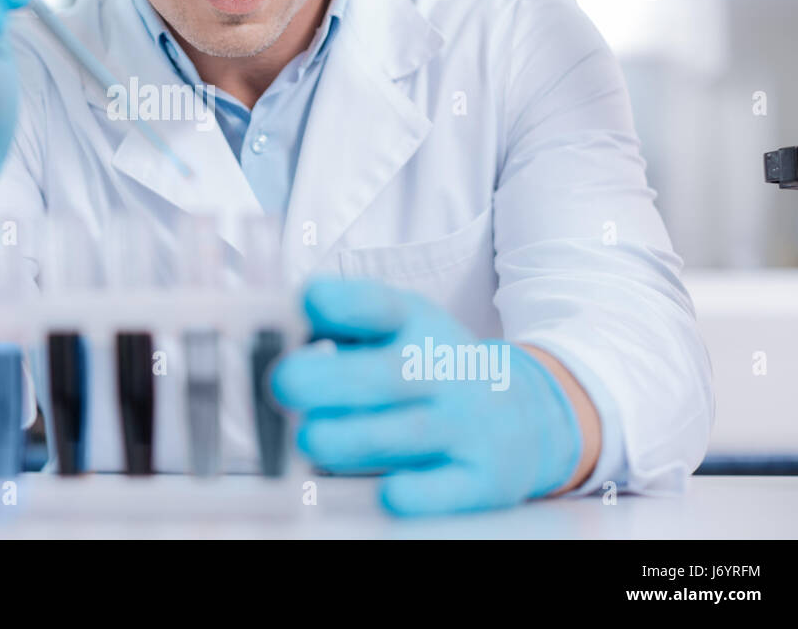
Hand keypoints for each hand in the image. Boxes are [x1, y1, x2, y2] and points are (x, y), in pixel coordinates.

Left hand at [271, 277, 582, 514]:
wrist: (529, 415)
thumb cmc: (430, 369)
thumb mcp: (394, 329)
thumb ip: (334, 326)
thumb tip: (269, 328)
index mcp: (414, 325)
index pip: (380, 306)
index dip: (345, 303)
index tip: (308, 303)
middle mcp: (443, 371)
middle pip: (388, 374)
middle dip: (332, 380)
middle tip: (283, 384)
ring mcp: (466, 425)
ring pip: (408, 434)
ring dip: (354, 438)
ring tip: (309, 439)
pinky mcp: (481, 479)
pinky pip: (448, 489)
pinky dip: (417, 494)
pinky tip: (386, 493)